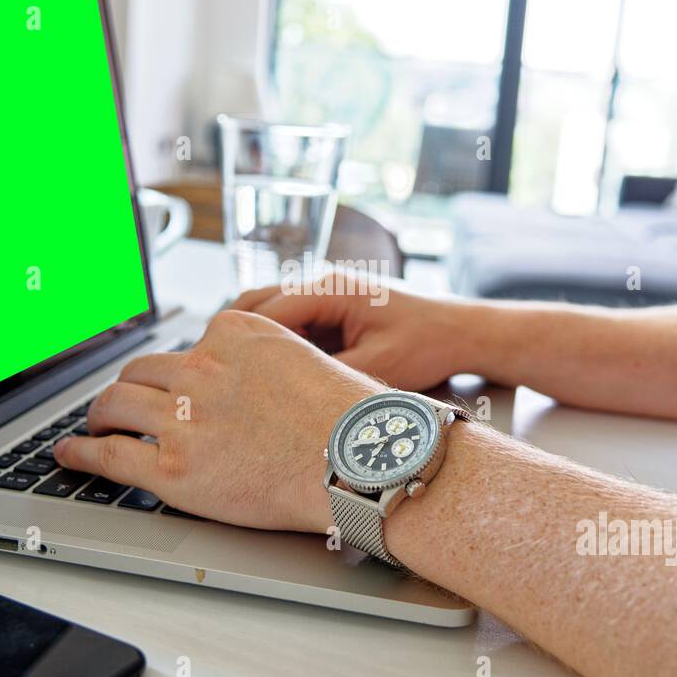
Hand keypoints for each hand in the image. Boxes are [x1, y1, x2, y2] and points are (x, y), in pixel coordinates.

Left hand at [53, 310, 381, 532]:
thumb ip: (268, 362)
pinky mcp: (174, 467)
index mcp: (236, 332)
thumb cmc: (356, 421)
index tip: (165, 380)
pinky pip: (109, 454)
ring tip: (93, 425)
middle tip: (121, 402)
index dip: (173, 369)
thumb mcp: (311, 359)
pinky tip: (72, 453)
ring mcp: (183, 417)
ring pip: (115, 405)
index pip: (187, 345)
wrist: (362, 464)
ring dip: (100, 415)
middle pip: (142, 371)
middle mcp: (203, 367)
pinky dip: (82, 452)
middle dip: (129, 387)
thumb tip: (262, 385)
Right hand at [230, 272, 484, 390]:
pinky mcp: (330, 307)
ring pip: (268, 311)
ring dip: (255, 341)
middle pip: (255, 302)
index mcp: (330, 288)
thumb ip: (326, 374)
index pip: (265, 310)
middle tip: (218, 374)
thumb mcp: (375, 366)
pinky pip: (290, 321)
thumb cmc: (426, 343)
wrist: (458, 332)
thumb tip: (281, 394)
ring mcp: (324, 292)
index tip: (222, 374)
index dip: (240, 343)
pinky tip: (274, 375)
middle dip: (235, 337)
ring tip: (241, 378)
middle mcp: (322, 282)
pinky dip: (277, 344)